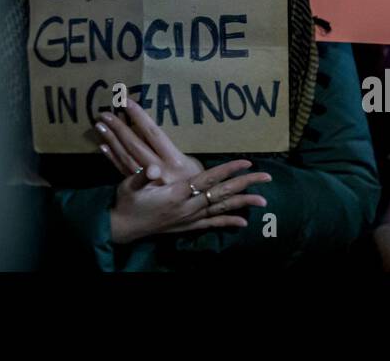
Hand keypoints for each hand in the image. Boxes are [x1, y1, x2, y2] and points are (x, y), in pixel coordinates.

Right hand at [95, 101, 270, 244]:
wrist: (123, 228)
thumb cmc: (127, 201)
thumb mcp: (130, 185)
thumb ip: (142, 177)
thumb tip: (153, 169)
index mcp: (177, 194)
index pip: (208, 179)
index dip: (227, 170)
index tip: (245, 161)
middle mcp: (188, 208)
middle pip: (222, 193)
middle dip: (245, 184)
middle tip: (266, 177)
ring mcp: (189, 219)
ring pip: (221, 209)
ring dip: (243, 203)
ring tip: (263, 200)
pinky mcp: (187, 227)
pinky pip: (212, 224)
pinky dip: (228, 222)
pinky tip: (243, 223)